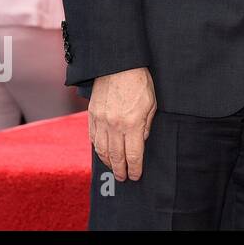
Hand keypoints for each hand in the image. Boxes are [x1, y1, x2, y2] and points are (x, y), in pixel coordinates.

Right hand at [88, 67, 156, 181]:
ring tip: (114, 168)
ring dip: (108, 162)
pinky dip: (98, 148)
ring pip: (102, 150)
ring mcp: (101, 121)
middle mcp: (114, 125)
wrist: (117, 66)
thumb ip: (147, 125)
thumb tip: (141, 141)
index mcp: (132, 123)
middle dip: (120, 170)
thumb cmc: (139, 83)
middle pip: (116, 156)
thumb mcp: (152, 103)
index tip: (136, 176)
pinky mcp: (92, 115)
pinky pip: (93, 138)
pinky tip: (103, 153)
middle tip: (123, 178)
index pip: (133, 154)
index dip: (135, 168)